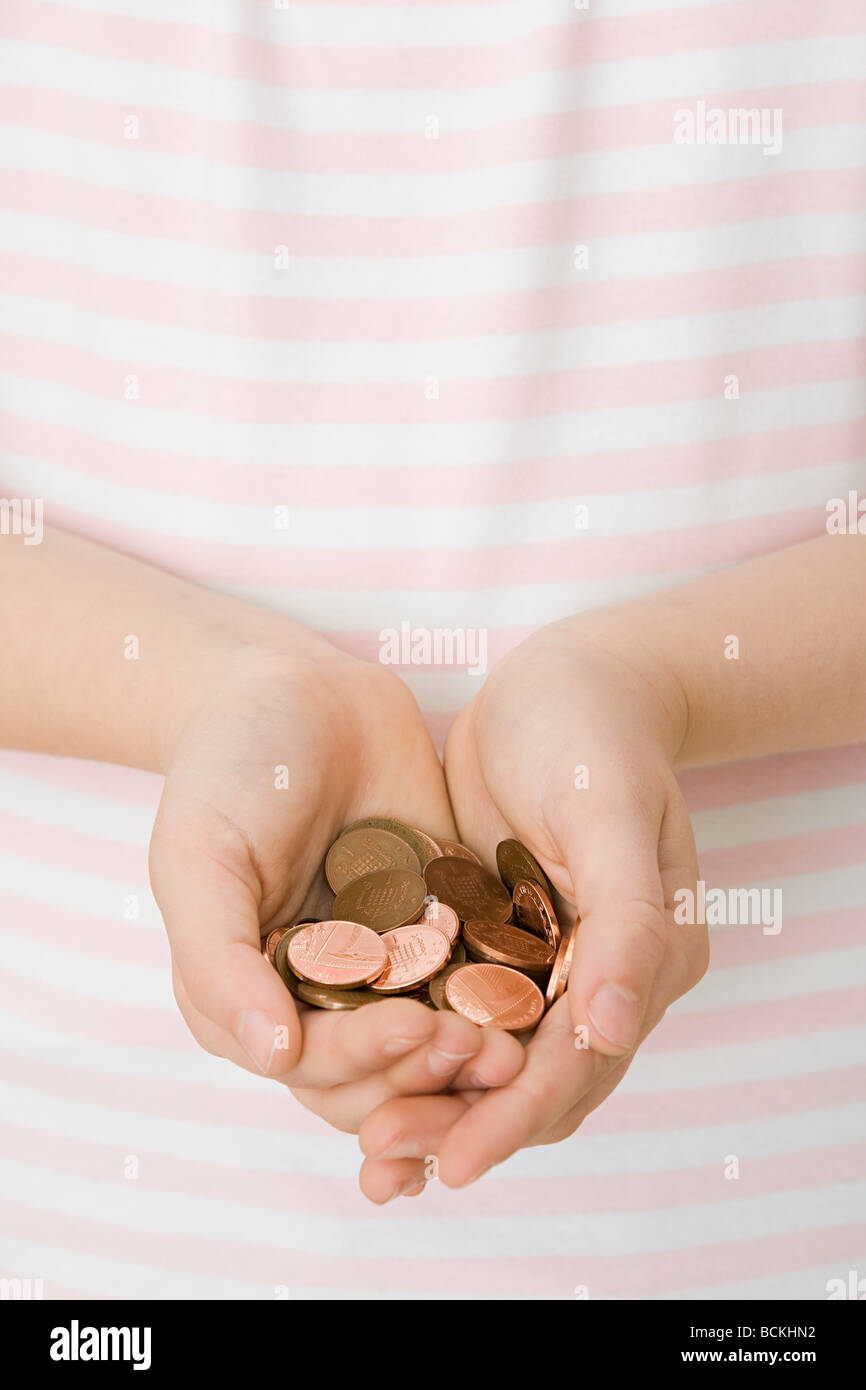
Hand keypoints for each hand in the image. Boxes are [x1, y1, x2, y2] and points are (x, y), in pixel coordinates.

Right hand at [148, 634, 523, 1149]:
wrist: (297, 687)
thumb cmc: (228, 770)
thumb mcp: (199, 861)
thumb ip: (219, 963)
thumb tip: (271, 1058)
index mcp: (256, 996)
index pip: (313, 1065)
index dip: (365, 1060)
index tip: (415, 1030)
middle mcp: (323, 994)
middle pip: (381, 1072)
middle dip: (430, 1070)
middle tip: (485, 1047)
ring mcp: (389, 960)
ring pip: (436, 1040)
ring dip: (474, 1053)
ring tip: (520, 1043)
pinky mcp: (445, 922)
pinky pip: (479, 972)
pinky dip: (507, 994)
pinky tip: (544, 992)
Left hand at [357, 619, 707, 1192]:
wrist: (565, 680)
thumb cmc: (595, 733)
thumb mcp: (613, 814)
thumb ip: (624, 923)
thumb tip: (610, 1031)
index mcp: (650, 957)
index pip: (579, 1060)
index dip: (516, 1114)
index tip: (455, 1162)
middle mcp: (602, 975)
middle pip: (531, 1077)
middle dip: (461, 1121)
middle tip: (384, 1158)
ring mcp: (548, 959)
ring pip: (489, 1057)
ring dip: (432, 1098)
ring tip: (365, 1143)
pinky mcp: (499, 937)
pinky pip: (458, 1008)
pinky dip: (418, 1045)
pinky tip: (359, 1066)